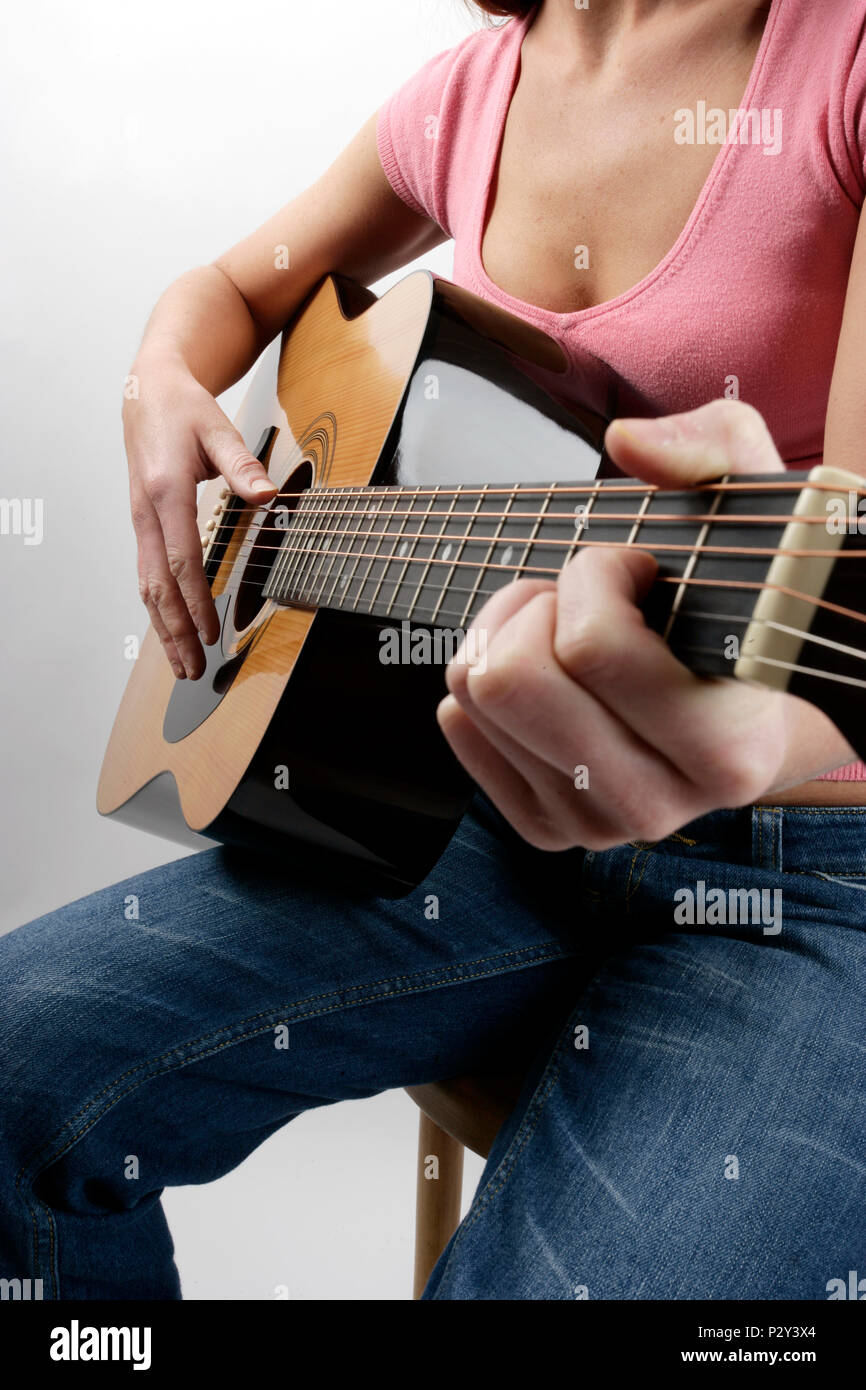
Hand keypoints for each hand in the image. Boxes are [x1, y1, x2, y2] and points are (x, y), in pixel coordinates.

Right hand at [122, 357, 275, 678]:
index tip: (210, 632)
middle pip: (158, 587)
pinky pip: (148, 574)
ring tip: (181, 664)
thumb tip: (267, 494)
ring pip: (147, 587)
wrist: (148, 391)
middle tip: (193, 669)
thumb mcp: (217, 427)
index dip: (196, 601)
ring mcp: (141, 522)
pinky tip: (170, 629)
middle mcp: (146, 514)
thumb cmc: (183, 408)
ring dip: (163, 629)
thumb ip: (241, 464)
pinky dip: (159, 608)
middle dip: (176, 631)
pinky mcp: (144, 525)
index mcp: (165, 493)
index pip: (181, 560)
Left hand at [437, 399, 823, 851]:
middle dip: (536, 604)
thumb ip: (713, 454)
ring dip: (509, 634)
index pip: (594, 647)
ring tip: (564, 625)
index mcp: (727, 749)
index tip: (634, 565)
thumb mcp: (761, 514)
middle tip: (581, 593)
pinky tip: (544, 671)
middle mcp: (660, 804)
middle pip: (512, 677)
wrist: (756, 716)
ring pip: (475, 697)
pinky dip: (485, 680)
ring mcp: (599, 824)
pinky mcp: (548, 828)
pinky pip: (459, 728)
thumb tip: (627, 443)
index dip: (596, 575)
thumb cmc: (749, 610)